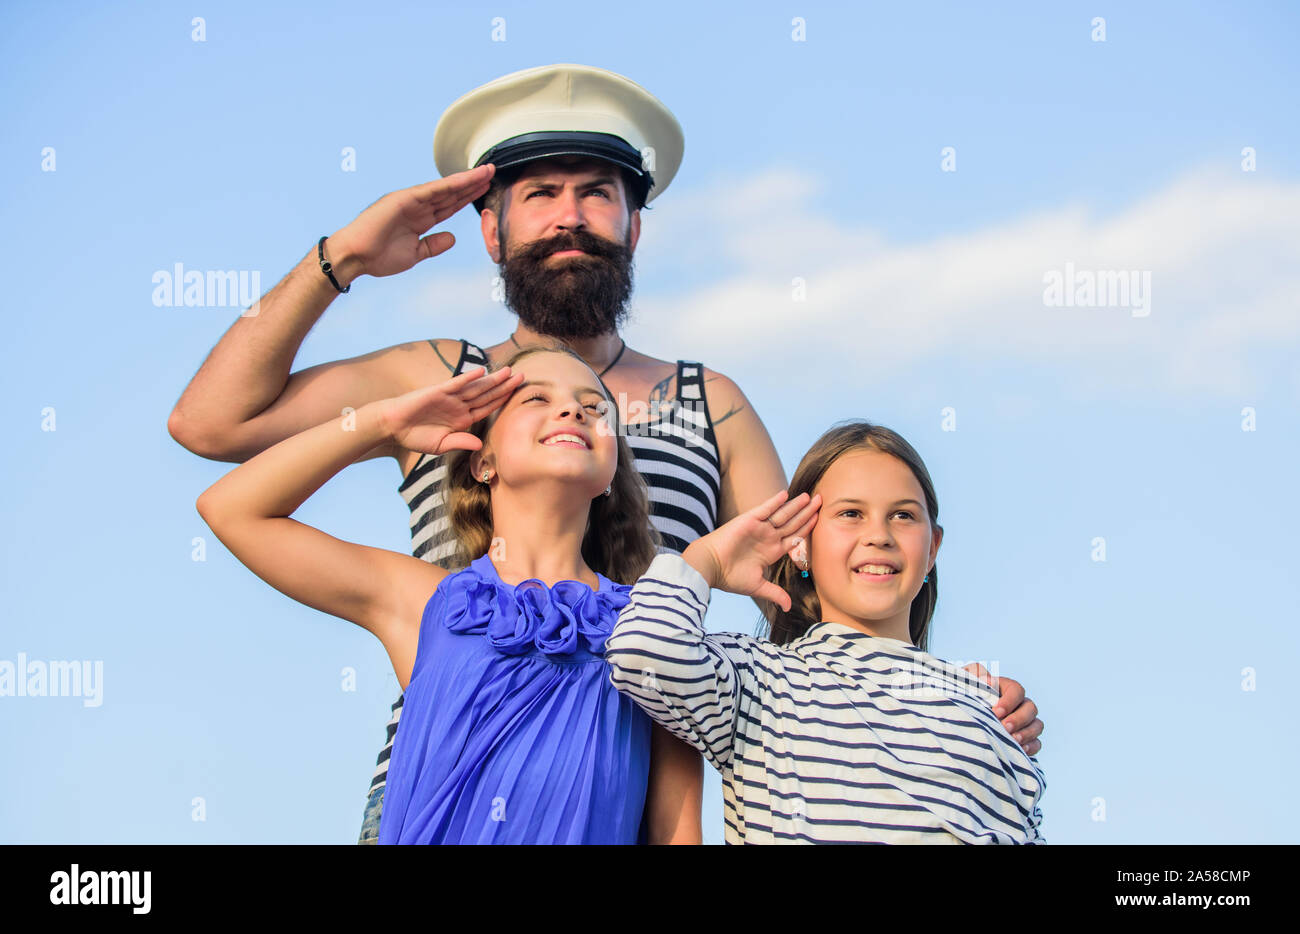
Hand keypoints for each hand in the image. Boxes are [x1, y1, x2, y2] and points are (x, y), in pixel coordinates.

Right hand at [328, 165, 495, 281]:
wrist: (356, 257)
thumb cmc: (379, 256)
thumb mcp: (415, 253)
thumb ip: (433, 244)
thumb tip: (452, 238)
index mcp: (420, 219)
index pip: (450, 205)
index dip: (468, 197)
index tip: (485, 190)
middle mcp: (417, 206)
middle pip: (451, 193)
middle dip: (472, 184)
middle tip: (492, 172)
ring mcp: (411, 201)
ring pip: (445, 188)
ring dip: (466, 180)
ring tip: (486, 171)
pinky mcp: (403, 199)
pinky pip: (432, 190)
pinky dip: (450, 185)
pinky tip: (466, 179)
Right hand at [378, 365, 523, 456]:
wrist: (392, 427)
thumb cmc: (414, 436)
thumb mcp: (441, 445)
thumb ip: (460, 442)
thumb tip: (480, 444)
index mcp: (462, 419)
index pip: (487, 408)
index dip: (503, 401)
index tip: (518, 395)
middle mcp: (459, 406)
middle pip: (486, 395)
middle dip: (504, 386)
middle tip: (523, 377)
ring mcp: (450, 397)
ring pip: (476, 387)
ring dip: (492, 379)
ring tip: (509, 371)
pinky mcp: (438, 391)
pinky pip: (456, 384)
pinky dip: (469, 377)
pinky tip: (482, 371)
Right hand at [684, 489, 820, 610]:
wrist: (710, 568)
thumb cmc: (730, 578)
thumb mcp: (757, 587)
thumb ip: (775, 593)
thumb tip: (789, 608)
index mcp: (771, 551)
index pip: (794, 537)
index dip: (807, 529)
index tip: (820, 520)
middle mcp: (767, 537)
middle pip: (793, 523)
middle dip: (807, 513)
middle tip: (821, 500)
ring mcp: (759, 528)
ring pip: (783, 515)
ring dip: (796, 505)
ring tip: (810, 496)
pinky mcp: (748, 521)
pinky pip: (765, 509)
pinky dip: (775, 502)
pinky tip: (786, 494)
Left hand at [963, 664, 1043, 755]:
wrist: (956, 720)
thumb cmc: (960, 697)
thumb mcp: (963, 682)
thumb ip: (973, 674)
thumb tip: (987, 680)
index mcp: (1005, 689)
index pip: (1017, 690)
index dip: (1010, 701)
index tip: (995, 711)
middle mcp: (1018, 705)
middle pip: (1031, 708)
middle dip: (1019, 718)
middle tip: (1004, 727)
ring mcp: (1024, 723)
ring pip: (1037, 725)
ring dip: (1027, 732)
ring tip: (1012, 740)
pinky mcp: (1024, 740)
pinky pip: (1037, 743)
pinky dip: (1031, 746)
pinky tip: (1019, 749)